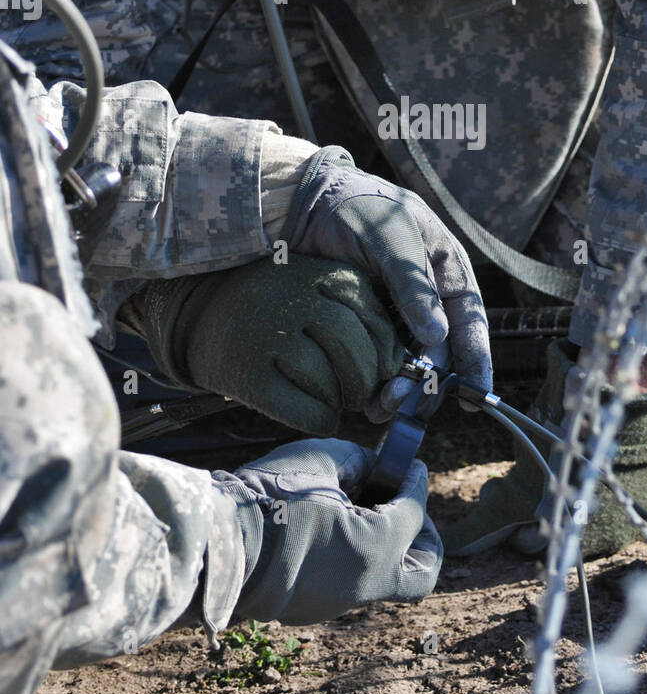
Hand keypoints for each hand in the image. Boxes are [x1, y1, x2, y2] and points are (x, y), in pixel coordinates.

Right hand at [137, 253, 405, 433]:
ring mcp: (266, 335)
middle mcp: (292, 298)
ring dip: (343, 401)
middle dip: (367, 378)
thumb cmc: (278, 308)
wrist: (198, 312)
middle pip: (353, 346)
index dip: (389, 351)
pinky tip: (318, 416)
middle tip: (363, 392)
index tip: (386, 368)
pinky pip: (302, 410)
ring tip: (338, 402)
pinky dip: (321, 421)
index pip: (374, 316)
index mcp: (319, 272)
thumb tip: (402, 370)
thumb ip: (358, 316)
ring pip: (327, 380)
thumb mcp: (315, 289)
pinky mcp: (246, 374)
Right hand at [216, 439, 442, 623]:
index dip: (415, 483)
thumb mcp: (321, 460)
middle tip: (409, 512)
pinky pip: (344, 583)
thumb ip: (358, 461)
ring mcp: (337, 603)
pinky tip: (327, 531)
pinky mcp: (310, 609)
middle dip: (425, 540)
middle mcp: (365, 584)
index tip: (412, 467)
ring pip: (380, 579)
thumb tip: (372, 467)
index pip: (414, 512)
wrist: (217, 542)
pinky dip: (348, 557)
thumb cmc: (270, 496)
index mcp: (376, 548)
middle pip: (421, 574)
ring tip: (359, 512)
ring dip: (381, 547)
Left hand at [285, 147, 491, 406]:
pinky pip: (381, 359)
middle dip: (428, 381)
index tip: (473, 395)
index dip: (476, 359)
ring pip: (412, 360)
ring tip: (380, 406)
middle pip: (441, 350)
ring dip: (402, 387)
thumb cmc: (356, 207)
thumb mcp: (390, 236)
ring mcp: (398, 312)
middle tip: (403, 402)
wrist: (303, 203)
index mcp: (447, 267)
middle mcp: (429, 296)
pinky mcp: (369, 324)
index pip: (471, 320)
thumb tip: (438, 337)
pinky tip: (366, 397)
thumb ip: (413, 283)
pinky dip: (377, 381)